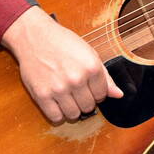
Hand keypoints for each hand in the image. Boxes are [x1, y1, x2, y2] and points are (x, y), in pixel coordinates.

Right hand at [1, 7, 123, 123]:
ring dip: (72, 108)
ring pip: (74, 115)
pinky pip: (56, 117)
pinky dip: (58, 113)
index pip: (103, 95)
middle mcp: (76, 79)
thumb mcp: (89, 53)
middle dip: (85, 100)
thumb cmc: (62, 43)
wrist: (34, 36)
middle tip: (76, 89)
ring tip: (67, 96)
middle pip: (89, 107)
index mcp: (92, 67)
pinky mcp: (42, 95)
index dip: (97, 92)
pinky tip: (57, 102)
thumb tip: (118, 95)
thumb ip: (105, 76)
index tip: (89, 86)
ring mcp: (59, 89)